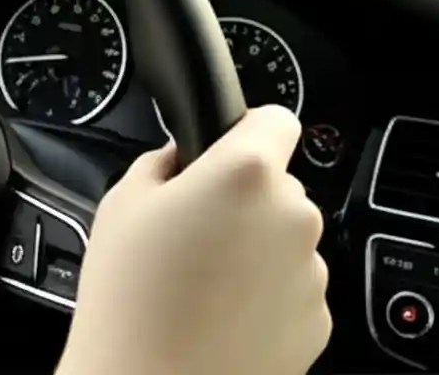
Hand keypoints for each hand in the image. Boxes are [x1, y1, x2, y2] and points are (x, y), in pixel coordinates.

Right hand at [58, 106, 329, 374]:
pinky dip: (265, 297)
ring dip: (255, 252)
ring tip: (201, 285)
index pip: (276, 119)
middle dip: (242, 201)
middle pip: (277, 187)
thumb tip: (182, 157)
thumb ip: (163, 163)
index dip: (248, 131)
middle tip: (193, 235)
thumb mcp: (122, 204)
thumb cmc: (131, 303)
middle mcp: (292, 216)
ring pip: (285, 240)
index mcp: (246, 174)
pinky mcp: (317, 320)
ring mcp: (310, 271)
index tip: (227, 149)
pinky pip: (292, 288)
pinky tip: (220, 316)